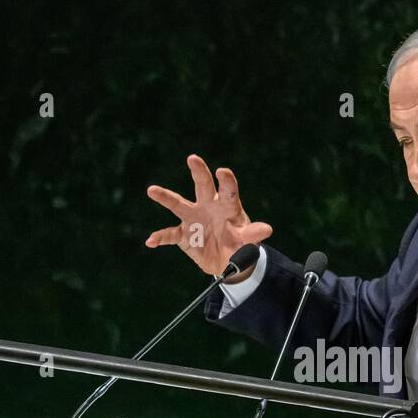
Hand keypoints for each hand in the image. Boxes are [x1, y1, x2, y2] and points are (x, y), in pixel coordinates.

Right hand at [145, 154, 272, 277]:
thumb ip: (253, 234)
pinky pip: (170, 234)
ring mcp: (193, 218)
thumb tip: (267, 229)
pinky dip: (160, 237)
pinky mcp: (183, 234)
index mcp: (227, 205)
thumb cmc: (239, 242)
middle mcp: (208, 205)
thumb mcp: (247, 240)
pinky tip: (150, 241)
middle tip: (193, 158)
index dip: (226, 180)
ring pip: (178, 203)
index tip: (222, 172)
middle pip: (202, 185)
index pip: (228, 189)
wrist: (226, 258)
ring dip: (165, 197)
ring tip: (152, 190)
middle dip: (198, 171)